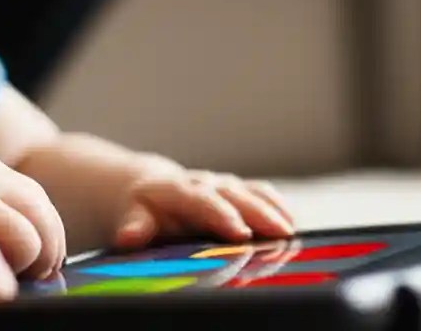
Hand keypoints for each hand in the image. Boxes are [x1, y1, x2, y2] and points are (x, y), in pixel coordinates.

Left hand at [112, 168, 295, 249]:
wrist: (154, 187)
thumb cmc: (144, 208)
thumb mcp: (132, 215)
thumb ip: (135, 226)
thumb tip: (129, 236)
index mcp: (178, 189)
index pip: (201, 200)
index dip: (222, 215)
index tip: (241, 233)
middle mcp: (204, 183)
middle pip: (234, 194)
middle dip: (257, 213)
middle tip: (279, 233)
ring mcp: (223, 185)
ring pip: (251, 192)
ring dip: (272, 209)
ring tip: (290, 229)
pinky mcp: (237, 190)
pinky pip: (261, 193)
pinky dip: (277, 206)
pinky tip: (291, 222)